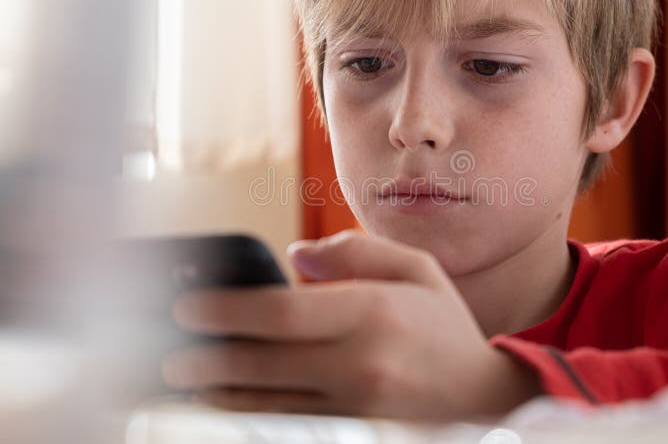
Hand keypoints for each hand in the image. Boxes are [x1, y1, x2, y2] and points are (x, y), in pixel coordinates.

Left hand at [162, 230, 540, 418]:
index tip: (189, 307)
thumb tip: (295, 254)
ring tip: (186, 380)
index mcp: (374, 311)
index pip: (284, 313)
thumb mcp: (416, 271)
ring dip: (220, 392)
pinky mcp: (354, 430)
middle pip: (264, 362)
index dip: (228, 311)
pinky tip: (229, 402)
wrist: (482, 394)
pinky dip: (252, 413)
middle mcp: (361, 362)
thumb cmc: (443, 325)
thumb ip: (355, 252)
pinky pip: (290, 423)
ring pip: (269, 402)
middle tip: (173, 354)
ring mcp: (356, 405)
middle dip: (207, 358)